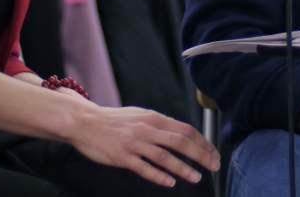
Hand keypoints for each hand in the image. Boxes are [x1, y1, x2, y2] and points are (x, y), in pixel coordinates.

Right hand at [68, 102, 219, 187]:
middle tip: (213, 166)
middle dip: (200, 155)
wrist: (86, 123)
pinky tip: (170, 183)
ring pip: (165, 157)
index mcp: (154, 118)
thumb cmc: (115, 121)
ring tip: (197, 177)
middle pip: (180, 142)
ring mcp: (134, 143)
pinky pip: (144, 168)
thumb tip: (181, 135)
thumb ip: (160, 125)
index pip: (185, 129)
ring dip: (183, 168)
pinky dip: (159, 176)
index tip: (213, 153)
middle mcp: (147, 129)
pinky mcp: (122, 157)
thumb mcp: (141, 115)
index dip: (202, 142)